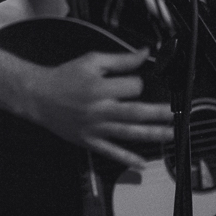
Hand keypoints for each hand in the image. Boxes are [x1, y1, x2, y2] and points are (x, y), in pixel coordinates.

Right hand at [21, 48, 171, 168]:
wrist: (39, 96)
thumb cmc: (64, 77)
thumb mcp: (92, 61)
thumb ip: (120, 60)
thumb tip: (143, 53)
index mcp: (100, 88)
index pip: (132, 87)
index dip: (138, 83)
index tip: (136, 83)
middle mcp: (99, 109)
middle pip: (136, 113)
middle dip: (159, 114)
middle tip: (177, 115)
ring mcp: (95, 127)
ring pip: (128, 133)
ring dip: (151, 135)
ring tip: (170, 135)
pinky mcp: (88, 140)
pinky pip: (110, 151)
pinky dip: (126, 158)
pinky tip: (141, 163)